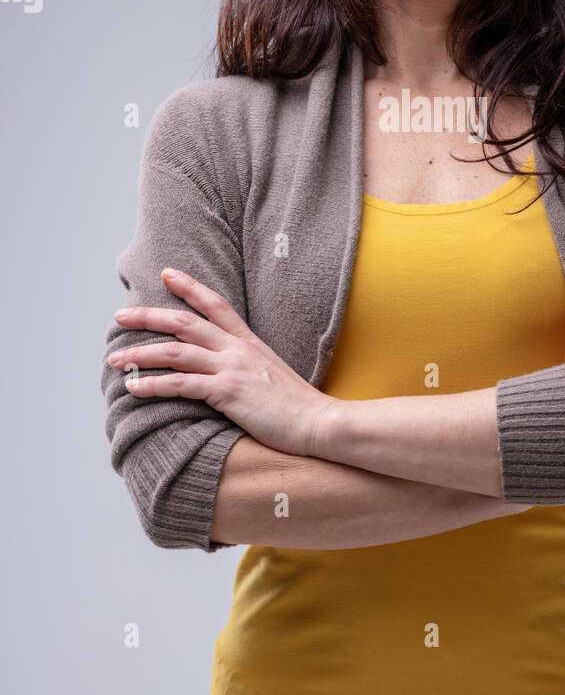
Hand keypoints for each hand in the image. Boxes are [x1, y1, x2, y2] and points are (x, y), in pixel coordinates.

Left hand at [107, 268, 334, 457]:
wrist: (319, 422)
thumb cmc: (297, 406)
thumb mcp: (271, 374)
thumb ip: (248, 366)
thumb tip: (228, 371)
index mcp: (249, 342)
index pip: (216, 303)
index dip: (190, 286)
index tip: (168, 273)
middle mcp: (237, 349)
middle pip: (184, 323)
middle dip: (149, 316)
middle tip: (121, 315)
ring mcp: (232, 369)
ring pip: (175, 352)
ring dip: (140, 354)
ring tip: (114, 359)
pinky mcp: (227, 392)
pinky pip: (181, 385)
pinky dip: (153, 385)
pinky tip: (134, 388)